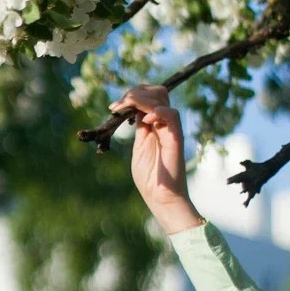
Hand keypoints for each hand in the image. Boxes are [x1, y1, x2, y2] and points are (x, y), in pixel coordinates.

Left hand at [108, 84, 202, 232]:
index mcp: (154, 126)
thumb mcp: (139, 148)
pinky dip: (159, 112)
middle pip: (156, 92)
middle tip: (118, 107)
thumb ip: (140, 129)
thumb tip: (132, 111)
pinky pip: (172, 116)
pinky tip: (146, 120)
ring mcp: (170, 130)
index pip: (149, 97)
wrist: (162, 198)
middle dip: (135, 93)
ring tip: (125, 110)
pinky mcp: (176, 139)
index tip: (113, 108)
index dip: (132, 96)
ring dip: (140, 100)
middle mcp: (163, 124)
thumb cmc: (150, 178)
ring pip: (162, 99)